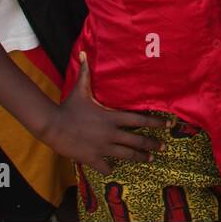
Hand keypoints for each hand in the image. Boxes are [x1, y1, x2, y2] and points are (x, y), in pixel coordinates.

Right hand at [41, 54, 170, 176]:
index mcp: (112, 118)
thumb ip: (86, 73)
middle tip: (162, 147)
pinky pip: (105, 167)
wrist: (52, 125)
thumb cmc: (68, 107)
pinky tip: (113, 169)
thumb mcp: (80, 89)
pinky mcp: (91, 158)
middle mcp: (111, 134)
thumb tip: (84, 53)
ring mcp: (102, 147)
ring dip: (139, 157)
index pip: (140, 120)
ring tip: (149, 158)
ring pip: (126, 155)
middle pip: (137, 140)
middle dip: (152, 144)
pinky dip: (110, 168)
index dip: (156, 122)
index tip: (168, 124)